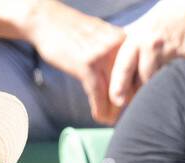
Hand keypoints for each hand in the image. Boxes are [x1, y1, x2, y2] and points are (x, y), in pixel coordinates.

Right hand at [28, 1, 127, 124]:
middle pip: (129, 83)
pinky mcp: (87, 65)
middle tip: (122, 118)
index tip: (131, 105)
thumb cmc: (69, 30)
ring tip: (110, 122)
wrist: (46, 19)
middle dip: (126, 104)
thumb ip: (112, 53)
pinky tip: (99, 118)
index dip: (136, 91)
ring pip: (115, 92)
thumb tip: (120, 73)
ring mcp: (102, 55)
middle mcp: (117, 46)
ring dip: (113, 112)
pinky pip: (98, 94)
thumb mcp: (98, 37)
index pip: (138, 71)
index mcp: (123, 39)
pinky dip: (99, 109)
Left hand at [108, 0, 184, 114]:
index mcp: (137, 40)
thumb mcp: (142, 32)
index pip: (123, 69)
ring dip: (160, 83)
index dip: (118, 88)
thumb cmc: (164, 24)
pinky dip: (177, 77)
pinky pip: (178, 76)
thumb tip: (116, 89)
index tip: (118, 102)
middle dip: (142, 89)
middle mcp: (152, 45)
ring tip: (164, 70)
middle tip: (146, 86)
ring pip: (160, 81)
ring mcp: (171, 50)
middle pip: (142, 81)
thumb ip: (130, 56)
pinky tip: (178, 66)